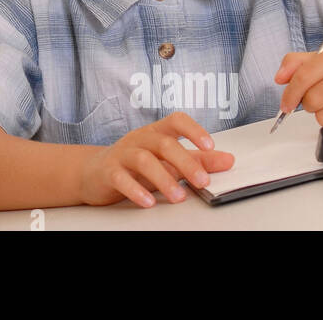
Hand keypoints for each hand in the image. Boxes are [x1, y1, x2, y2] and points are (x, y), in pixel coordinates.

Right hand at [78, 112, 234, 207]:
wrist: (93, 171)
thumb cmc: (134, 163)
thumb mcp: (168, 160)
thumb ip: (198, 160)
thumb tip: (228, 160)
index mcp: (156, 132)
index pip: (176, 120)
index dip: (193, 130)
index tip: (210, 146)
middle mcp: (139, 139)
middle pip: (164, 144)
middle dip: (185, 163)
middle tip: (203, 181)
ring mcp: (122, 153)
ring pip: (143, 160)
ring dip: (164, 179)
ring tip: (179, 196)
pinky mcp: (108, 171)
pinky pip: (121, 178)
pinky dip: (136, 190)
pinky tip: (149, 202)